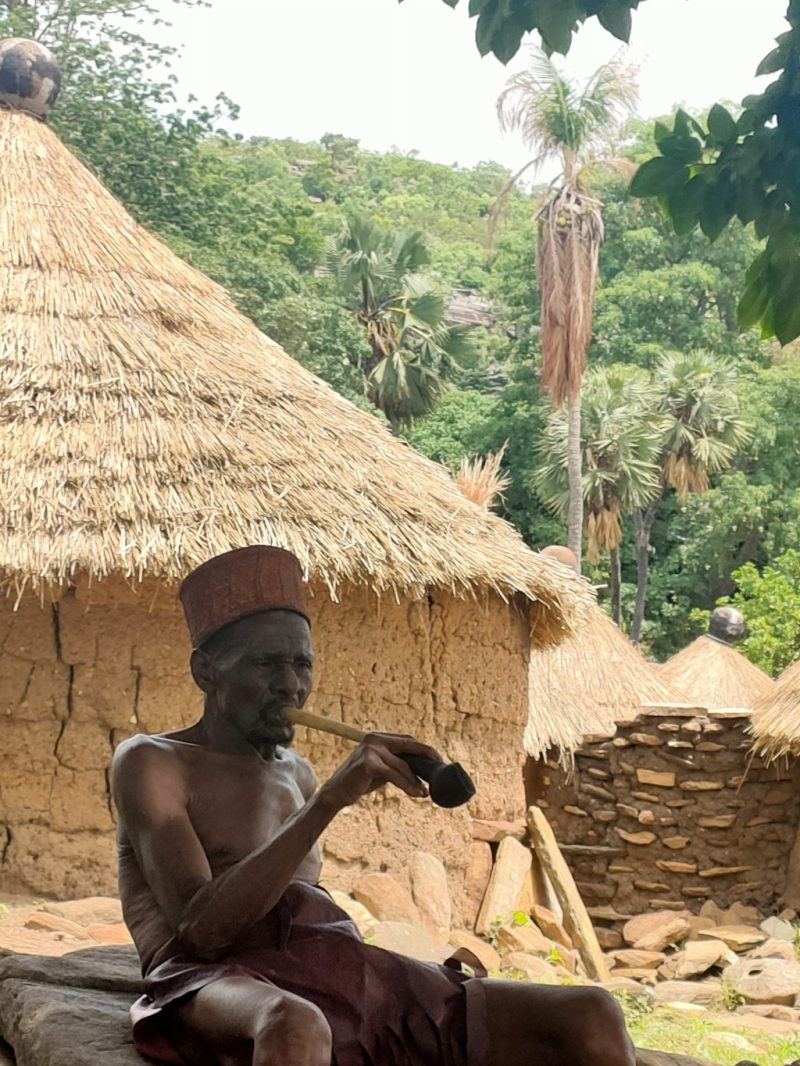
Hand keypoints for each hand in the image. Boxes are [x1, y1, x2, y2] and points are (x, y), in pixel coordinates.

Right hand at [319, 732, 443, 809]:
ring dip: (416, 780)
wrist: (336, 793)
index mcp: (378, 737)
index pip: (407, 739)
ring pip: (402, 765)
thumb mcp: (381, 769)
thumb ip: (397, 764)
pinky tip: (416, 793)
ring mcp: (370, 749)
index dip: (423, 749)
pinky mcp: (368, 763)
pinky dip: (407, 785)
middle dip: (427, 756)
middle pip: (408, 746)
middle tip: (439, 768)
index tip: (437, 759)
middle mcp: (374, 739)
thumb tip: (422, 769)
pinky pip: (394, 775)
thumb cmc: (360, 781)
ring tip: (425, 792)